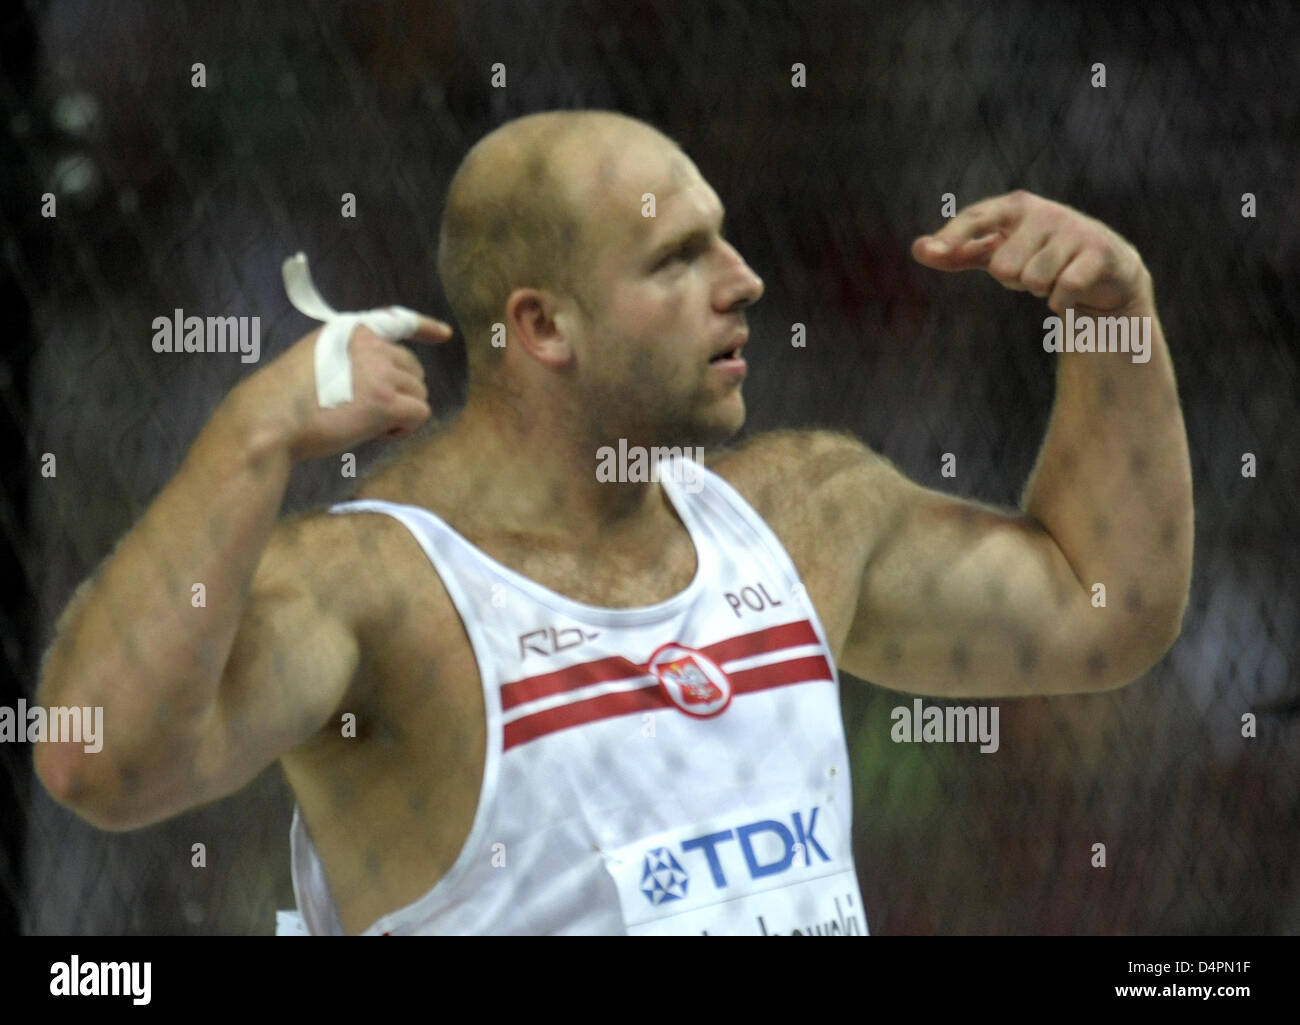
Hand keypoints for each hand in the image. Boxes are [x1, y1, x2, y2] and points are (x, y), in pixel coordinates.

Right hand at [233, 312, 453, 461]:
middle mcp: (371, 345)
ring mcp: (381, 371)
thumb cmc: (283, 401)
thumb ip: (347, 360)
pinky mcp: (387, 402)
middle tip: (367, 412)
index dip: (425, 327)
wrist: (270, 419)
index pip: (396, 320)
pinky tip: (378, 432)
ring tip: (366, 423)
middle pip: (412, 369)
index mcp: (350, 331)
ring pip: (419, 392)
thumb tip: (375, 385)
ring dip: (401, 412)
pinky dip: (405, 428)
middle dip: (399, 392)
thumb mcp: (314, 359)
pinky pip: (420, 413)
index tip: (444, 334)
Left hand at [911, 190, 1150, 315]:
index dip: (954, 235)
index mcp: (1015, 207)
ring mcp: (1074, 229)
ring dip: (1039, 290)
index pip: (977, 216)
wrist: (1103, 269)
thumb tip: (918, 249)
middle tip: (1032, 271)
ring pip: (1033, 280)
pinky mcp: (1100, 252)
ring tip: (1053, 278)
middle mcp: (1044, 212)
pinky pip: (1063, 289)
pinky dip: (1061, 302)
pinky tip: (1070, 294)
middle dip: (1014, 280)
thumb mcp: (996, 253)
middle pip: (1004, 266)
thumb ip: (958, 252)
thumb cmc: (1038, 256)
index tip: (934, 252)